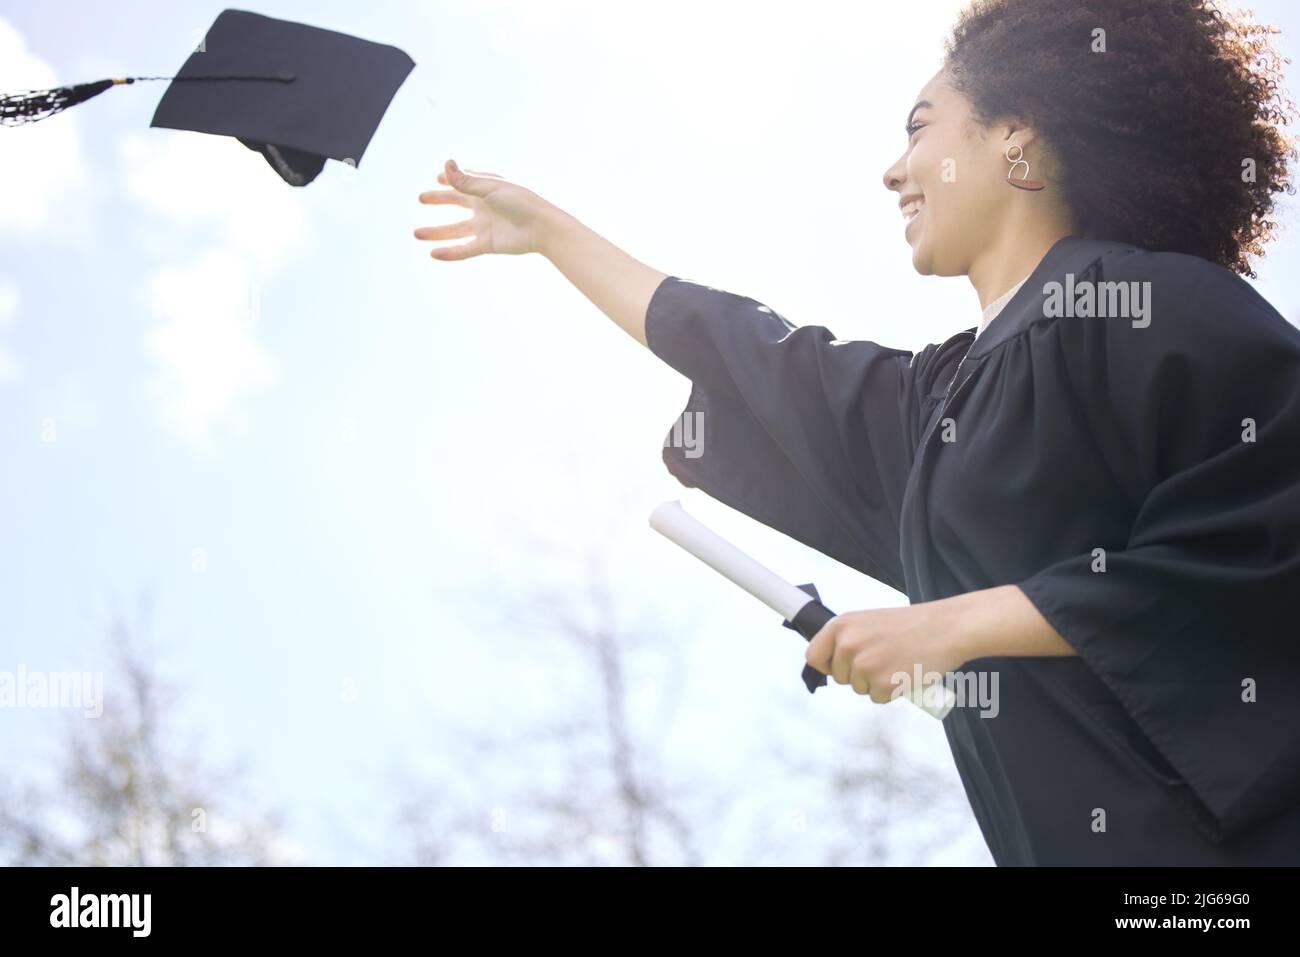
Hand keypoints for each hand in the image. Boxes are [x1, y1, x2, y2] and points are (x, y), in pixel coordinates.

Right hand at [413, 158, 555, 258]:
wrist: (541, 228)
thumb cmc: (520, 202)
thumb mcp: (490, 188)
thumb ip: (465, 180)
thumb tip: (445, 164)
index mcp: (487, 188)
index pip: (465, 181)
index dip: (450, 179)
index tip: (437, 177)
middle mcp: (485, 206)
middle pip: (457, 202)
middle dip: (439, 200)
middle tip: (421, 198)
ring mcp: (485, 226)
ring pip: (455, 230)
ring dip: (436, 232)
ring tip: (416, 234)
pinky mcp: (488, 244)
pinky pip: (464, 249)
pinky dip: (449, 253)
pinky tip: (433, 254)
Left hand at [804, 603, 970, 703]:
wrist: (948, 628)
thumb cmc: (913, 625)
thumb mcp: (871, 622)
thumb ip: (850, 638)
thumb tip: (833, 662)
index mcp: (842, 625)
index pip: (813, 656)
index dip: (826, 666)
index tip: (839, 668)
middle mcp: (847, 644)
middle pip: (838, 677)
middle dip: (858, 676)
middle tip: (884, 660)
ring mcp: (863, 665)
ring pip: (859, 689)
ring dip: (876, 684)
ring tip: (898, 663)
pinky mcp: (881, 684)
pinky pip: (878, 698)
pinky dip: (891, 693)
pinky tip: (905, 674)